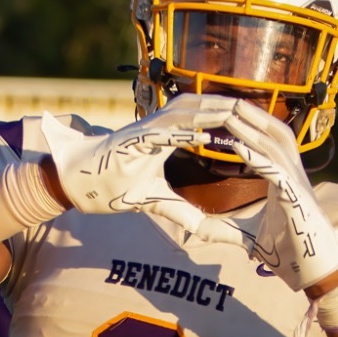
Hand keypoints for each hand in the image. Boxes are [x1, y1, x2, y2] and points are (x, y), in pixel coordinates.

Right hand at [40, 99, 246, 246]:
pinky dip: (184, 130)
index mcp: (168, 136)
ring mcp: (146, 128)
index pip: (205, 120)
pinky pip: (162, 130)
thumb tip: (204, 230)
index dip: (229, 121)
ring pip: (185, 110)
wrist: (78, 182)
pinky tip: (205, 133)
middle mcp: (159, 126)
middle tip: (259, 114)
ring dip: (211, 110)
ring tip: (240, 112)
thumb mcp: (156, 202)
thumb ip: (182, 212)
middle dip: (229, 108)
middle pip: (201, 106)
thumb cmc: (114, 185)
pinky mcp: (133, 137)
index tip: (257, 127)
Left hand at [217, 101, 337, 291]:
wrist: (314, 272)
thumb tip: (195, 228)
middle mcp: (296, 176)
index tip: (228, 114)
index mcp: (287, 179)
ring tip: (230, 112)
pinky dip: (256, 156)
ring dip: (253, 127)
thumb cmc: (288, 254)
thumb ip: (222, 228)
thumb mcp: (248, 236)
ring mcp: (299, 185)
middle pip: (277, 133)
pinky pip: (276, 170)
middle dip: (254, 114)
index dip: (251, 126)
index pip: (270, 142)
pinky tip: (235, 146)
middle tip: (227, 99)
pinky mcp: (297, 198)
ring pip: (277, 145)